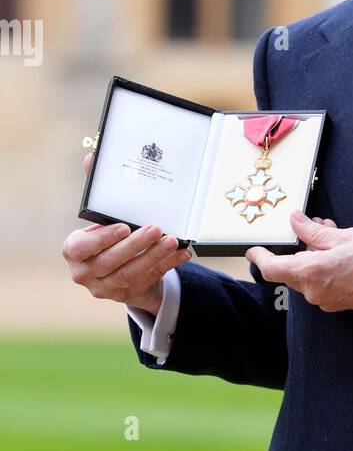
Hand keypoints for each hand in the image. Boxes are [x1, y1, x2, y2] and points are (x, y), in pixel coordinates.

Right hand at [61, 150, 192, 313]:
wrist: (117, 270)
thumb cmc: (106, 237)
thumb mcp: (98, 219)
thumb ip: (96, 192)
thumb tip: (91, 157)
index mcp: (74, 251)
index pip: (80, 248)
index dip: (101, 240)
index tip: (122, 227)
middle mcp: (85, 272)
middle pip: (110, 261)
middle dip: (135, 245)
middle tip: (155, 228)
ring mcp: (107, 287)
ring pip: (131, 273)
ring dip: (154, 256)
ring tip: (172, 240)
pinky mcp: (129, 293)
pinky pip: (151, 278)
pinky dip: (167, 265)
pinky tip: (181, 252)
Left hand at [246, 211, 352, 315]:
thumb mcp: (346, 237)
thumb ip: (314, 232)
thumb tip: (295, 221)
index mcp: (312, 272)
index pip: (272, 269)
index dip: (260, 258)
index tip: (254, 249)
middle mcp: (315, 291)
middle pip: (290, 271)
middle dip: (296, 250)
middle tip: (311, 228)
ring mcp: (326, 300)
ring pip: (307, 276)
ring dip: (312, 257)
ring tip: (332, 235)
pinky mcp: (338, 304)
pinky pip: (321, 284)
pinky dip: (323, 269)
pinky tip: (340, 253)